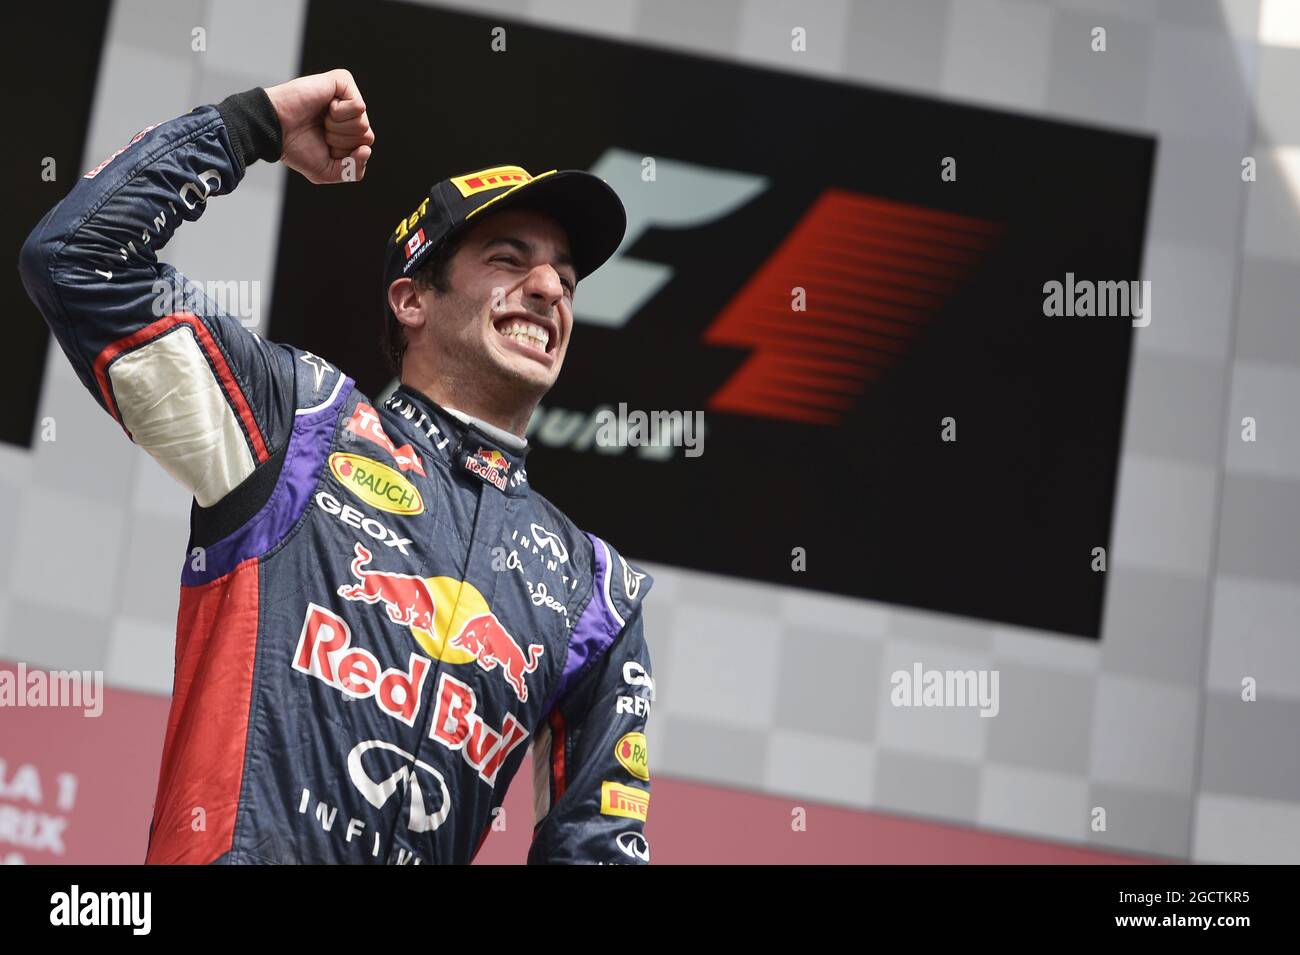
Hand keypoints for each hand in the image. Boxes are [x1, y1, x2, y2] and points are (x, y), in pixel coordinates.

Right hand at [264, 69, 374, 183]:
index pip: (365, 147)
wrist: (275, 129)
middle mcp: (350, 112)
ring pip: (364, 124)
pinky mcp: (343, 80)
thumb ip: (353, 170)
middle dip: (342, 142)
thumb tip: (367, 149)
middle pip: (367, 136)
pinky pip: (359, 107)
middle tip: (321, 132)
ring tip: (321, 120)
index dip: (344, 153)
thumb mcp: (328, 172)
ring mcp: (347, 95)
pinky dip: (339, 114)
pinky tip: (324, 107)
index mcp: (348, 131)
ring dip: (338, 129)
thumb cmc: (296, 148)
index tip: (323, 146)